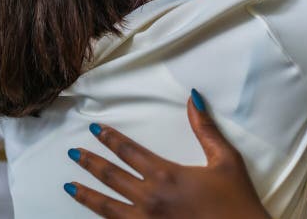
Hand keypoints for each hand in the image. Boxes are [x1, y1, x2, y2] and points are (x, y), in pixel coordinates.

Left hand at [63, 89, 269, 218]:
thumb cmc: (236, 203)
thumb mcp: (226, 160)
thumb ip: (205, 129)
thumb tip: (193, 98)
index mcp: (166, 175)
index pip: (129, 151)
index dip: (110, 139)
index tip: (95, 129)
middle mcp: (150, 199)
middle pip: (111, 177)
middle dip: (90, 163)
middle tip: (73, 153)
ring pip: (107, 207)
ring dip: (87, 195)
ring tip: (69, 187)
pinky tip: (95, 217)